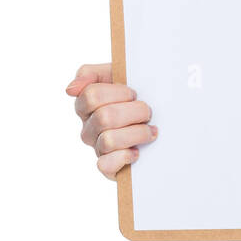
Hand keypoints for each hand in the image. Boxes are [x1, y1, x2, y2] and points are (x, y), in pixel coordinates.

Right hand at [66, 63, 157, 180]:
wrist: (169, 124)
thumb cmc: (142, 96)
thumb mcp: (121, 75)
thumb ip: (93, 73)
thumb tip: (71, 88)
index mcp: (88, 104)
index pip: (91, 95)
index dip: (119, 93)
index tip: (134, 93)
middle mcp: (88, 127)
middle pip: (104, 117)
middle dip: (135, 112)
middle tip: (148, 112)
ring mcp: (97, 148)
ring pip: (108, 140)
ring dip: (137, 133)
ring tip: (150, 131)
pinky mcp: (108, 167)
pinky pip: (105, 165)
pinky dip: (125, 157)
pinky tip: (137, 151)